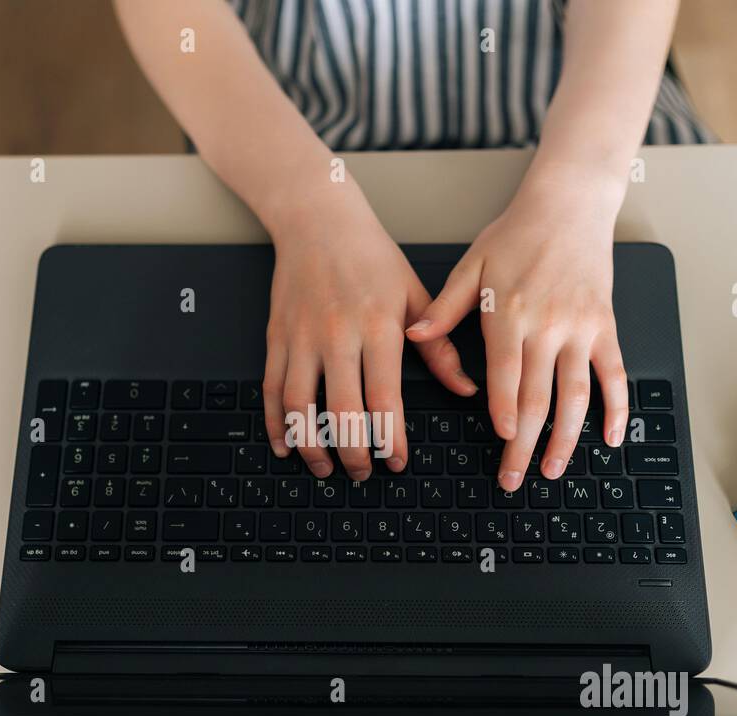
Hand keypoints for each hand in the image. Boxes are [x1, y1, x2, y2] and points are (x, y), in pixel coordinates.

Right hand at [263, 191, 477, 478]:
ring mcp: (302, 338)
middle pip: (342, 411)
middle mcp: (337, 335)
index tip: (396, 462)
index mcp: (378, 327)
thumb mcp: (416, 295)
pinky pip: (272, 389)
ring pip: (300, 406)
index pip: (384, 398)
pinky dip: (275, 423)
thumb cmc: (371, 256)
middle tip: (362, 474)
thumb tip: (465, 389)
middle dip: (353, 453)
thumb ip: (441, 348)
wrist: (318, 219)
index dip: (390, 439)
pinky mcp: (276, 337)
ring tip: (324, 468)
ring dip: (311, 445)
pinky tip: (285, 445)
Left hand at [406, 171, 628, 491]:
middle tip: (514, 478)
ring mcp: (581, 329)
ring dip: (566, 438)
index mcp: (511, 314)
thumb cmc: (515, 234)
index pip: (508, 374)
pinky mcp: (605, 327)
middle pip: (537, 396)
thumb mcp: (469, 266)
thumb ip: (444, 309)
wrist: (569, 204)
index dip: (506, 411)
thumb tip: (413, 337)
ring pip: (576, 395)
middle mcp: (549, 326)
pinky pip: (614, 375)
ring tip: (553, 469)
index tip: (503, 441)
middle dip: (525, 444)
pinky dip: (616, 409)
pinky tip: (609, 439)